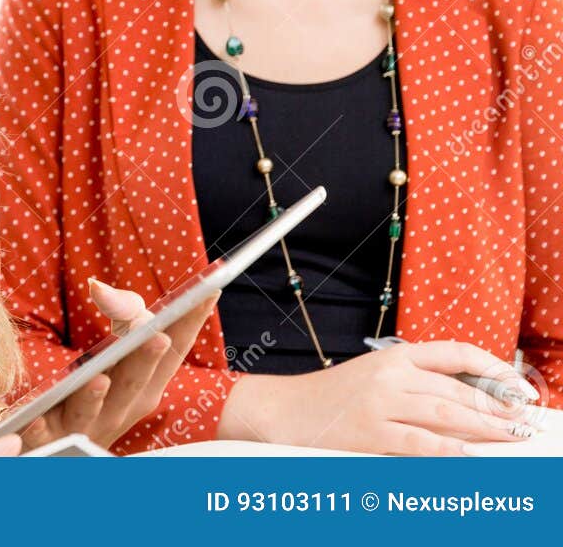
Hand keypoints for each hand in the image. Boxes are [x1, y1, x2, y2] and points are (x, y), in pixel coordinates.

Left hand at [18, 279, 219, 449]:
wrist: (58, 447)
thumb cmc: (93, 396)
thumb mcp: (115, 361)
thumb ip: (120, 323)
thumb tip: (100, 286)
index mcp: (143, 390)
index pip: (172, 354)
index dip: (189, 324)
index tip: (209, 289)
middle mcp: (120, 410)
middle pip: (134, 383)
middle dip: (146, 360)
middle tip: (158, 337)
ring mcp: (85, 426)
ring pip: (90, 411)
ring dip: (95, 396)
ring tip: (98, 379)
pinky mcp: (48, 438)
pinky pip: (43, 434)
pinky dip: (40, 429)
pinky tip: (34, 420)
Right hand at [219, 340, 538, 454]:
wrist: (279, 410)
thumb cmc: (327, 398)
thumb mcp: (371, 377)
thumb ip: (413, 383)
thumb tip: (468, 400)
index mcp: (391, 357)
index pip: (454, 353)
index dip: (493, 368)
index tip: (519, 387)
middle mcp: (388, 376)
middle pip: (456, 388)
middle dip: (498, 407)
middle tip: (525, 422)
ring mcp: (379, 405)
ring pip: (445, 413)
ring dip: (485, 427)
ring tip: (511, 437)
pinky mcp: (369, 433)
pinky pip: (417, 442)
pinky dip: (447, 448)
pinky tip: (469, 453)